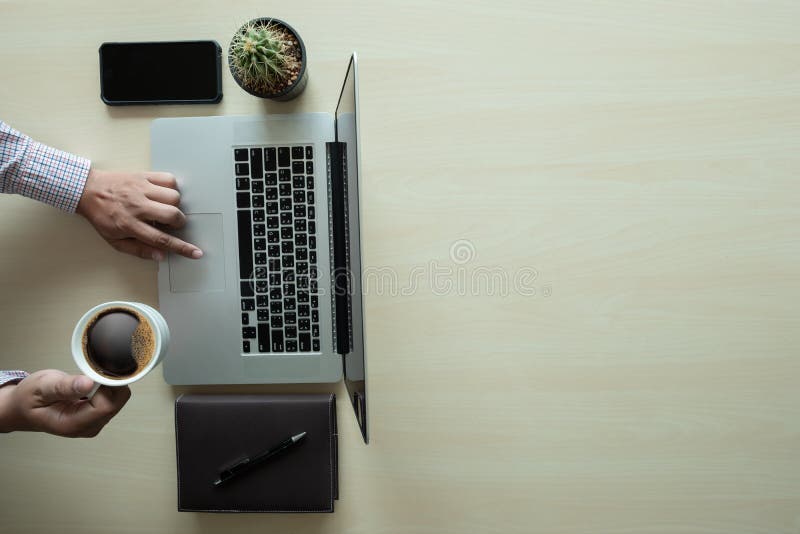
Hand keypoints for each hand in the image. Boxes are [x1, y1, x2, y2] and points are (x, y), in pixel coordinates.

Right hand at [0, 370, 130, 436]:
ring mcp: (94, 422)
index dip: (104, 387)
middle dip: (107, 384)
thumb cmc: (29, 399)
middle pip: (116, 403)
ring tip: (84, 381)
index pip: (105, 406)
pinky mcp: (97, 415)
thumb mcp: (41, 387)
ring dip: (106, 385)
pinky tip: (89, 385)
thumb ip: (64, 387)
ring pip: (118, 399)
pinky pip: (114, 398)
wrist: (23, 407)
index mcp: (72, 425)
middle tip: (87, 375)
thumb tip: (88, 383)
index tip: (91, 375)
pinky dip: (106, 387)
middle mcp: (87, 427)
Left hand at [76, 168, 202, 260]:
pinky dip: (171, 187)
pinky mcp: (143, 176)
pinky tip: (161, 194)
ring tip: (162, 206)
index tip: (196, 253)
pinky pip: (169, 179)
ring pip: (174, 197)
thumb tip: (161, 256)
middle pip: (172, 215)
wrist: (87, 190)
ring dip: (173, 204)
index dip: (182, 248)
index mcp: (129, 225)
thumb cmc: (102, 216)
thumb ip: (139, 250)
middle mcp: (137, 207)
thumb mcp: (114, 240)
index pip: (161, 239)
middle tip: (170, 223)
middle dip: (178, 222)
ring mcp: (141, 189)